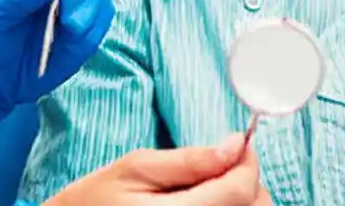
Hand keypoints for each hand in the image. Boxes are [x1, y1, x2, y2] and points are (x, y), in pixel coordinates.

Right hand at [49, 135, 271, 204]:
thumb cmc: (96, 200)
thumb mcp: (136, 168)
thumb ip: (189, 160)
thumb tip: (236, 144)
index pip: (242, 190)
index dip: (248, 161)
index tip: (239, 145)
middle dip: (247, 182)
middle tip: (221, 166)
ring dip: (241, 201)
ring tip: (210, 189)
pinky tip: (208, 203)